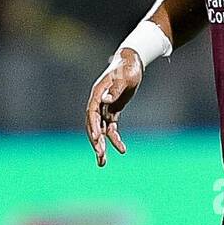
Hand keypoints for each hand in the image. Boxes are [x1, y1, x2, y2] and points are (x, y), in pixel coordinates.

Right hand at [85, 51, 142, 166]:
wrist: (131, 62)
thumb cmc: (128, 67)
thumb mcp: (124, 77)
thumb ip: (114, 89)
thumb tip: (104, 100)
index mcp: (97, 93)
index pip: (92, 112)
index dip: (93, 126)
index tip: (98, 138)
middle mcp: (98, 102)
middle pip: (93, 125)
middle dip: (96, 141)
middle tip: (100, 155)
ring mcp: (104, 108)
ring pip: (100, 130)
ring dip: (101, 146)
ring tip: (102, 163)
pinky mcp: (112, 112)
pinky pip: (111, 129)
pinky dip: (114, 139)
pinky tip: (122, 150)